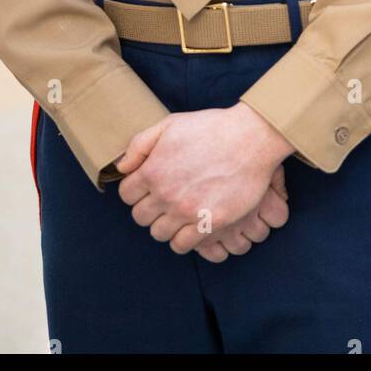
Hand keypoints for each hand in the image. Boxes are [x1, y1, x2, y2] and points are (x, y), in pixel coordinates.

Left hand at [115, 103, 294, 253]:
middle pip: (140, 217)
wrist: (249, 139)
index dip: (135, 191)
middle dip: (148, 208)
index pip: (126, 195)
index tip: (148, 188)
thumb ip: (139, 145)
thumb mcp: (169, 125)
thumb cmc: (210, 128)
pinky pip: (182, 245)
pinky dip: (181, 239)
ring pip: (159, 234)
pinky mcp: (209, 224)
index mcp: (153, 170)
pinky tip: (189, 226)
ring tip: (177, 213)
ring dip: (164, 225)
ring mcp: (187, 211)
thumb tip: (121, 167)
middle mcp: (166, 194)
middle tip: (163, 200)